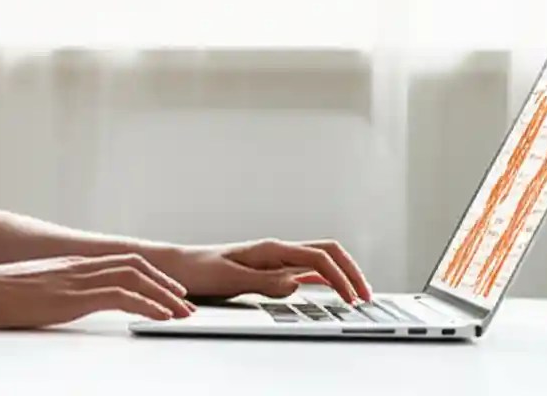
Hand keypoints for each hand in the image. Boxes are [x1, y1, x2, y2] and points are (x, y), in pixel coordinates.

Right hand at [0, 254, 196, 329]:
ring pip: (136, 278)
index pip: (122, 262)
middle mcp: (80, 266)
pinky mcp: (74, 296)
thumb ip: (55, 290)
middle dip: (165, 284)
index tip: (167, 290)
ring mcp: (78, 279)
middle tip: (185, 302)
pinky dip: (147, 306)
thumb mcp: (34, 289)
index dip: (150, 275)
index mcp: (72, 264)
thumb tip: (63, 301)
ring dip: (164, 296)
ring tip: (181, 313)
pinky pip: (122, 297)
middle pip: (136, 266)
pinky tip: (159, 318)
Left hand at [165, 239, 373, 304]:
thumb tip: (295, 284)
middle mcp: (276, 250)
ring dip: (342, 274)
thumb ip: (263, 281)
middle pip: (327, 252)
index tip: (352, 298)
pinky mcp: (270, 268)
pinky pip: (306, 270)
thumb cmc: (199, 270)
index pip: (318, 258)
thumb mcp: (230, 278)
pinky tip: (333, 292)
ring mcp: (275, 258)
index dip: (340, 277)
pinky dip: (326, 279)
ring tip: (358, 295)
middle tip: (366, 296)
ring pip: (320, 259)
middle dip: (351, 271)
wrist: (179, 266)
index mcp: (270, 249)